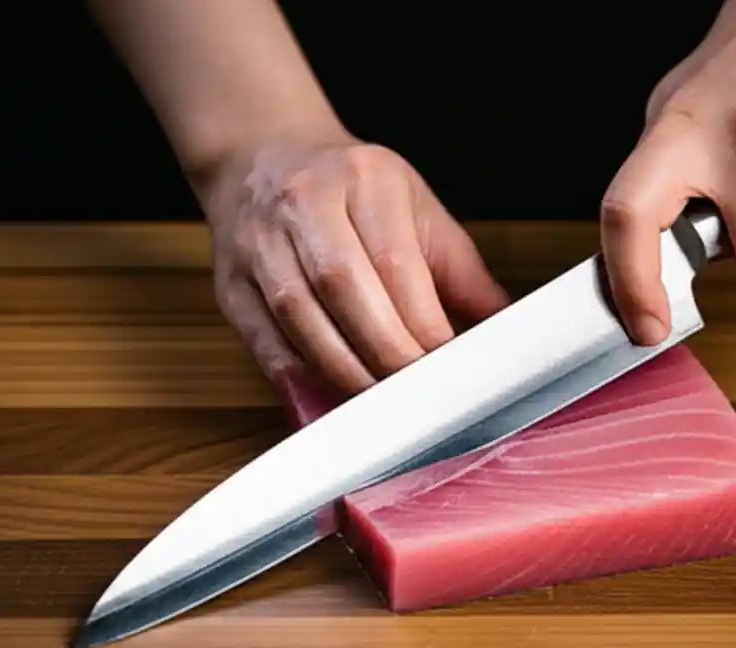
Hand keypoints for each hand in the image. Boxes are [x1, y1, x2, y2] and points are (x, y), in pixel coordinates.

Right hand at [199, 137, 509, 395]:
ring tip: (382, 402)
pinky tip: (331, 397)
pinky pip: (265, 338)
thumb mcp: (417, 211)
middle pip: (343, 285)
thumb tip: (506, 330)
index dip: (422, 322)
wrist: (264, 158)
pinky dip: (301, 375)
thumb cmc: (353, 193)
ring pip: (299, 314)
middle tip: (418, 392)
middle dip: (385, 349)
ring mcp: (258, 240)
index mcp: (363, 177)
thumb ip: (462, 273)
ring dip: (345, 369)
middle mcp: (304, 200)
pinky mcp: (229, 282)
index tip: (447, 364)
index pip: (394, 259)